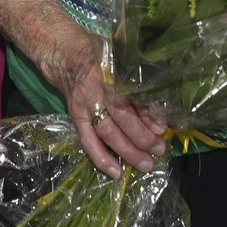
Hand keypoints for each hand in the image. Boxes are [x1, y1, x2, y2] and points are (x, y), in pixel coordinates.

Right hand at [41, 29, 163, 177]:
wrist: (64, 54)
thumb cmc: (99, 54)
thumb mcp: (120, 55)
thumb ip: (137, 75)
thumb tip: (161, 104)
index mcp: (113, 69)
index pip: (134, 95)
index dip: (150, 113)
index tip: (163, 127)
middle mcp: (98, 87)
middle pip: (122, 115)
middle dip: (143, 136)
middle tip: (159, 149)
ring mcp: (85, 104)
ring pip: (108, 132)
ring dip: (128, 151)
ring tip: (146, 164)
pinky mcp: (76, 116)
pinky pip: (88, 140)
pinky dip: (101, 158)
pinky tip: (116, 172)